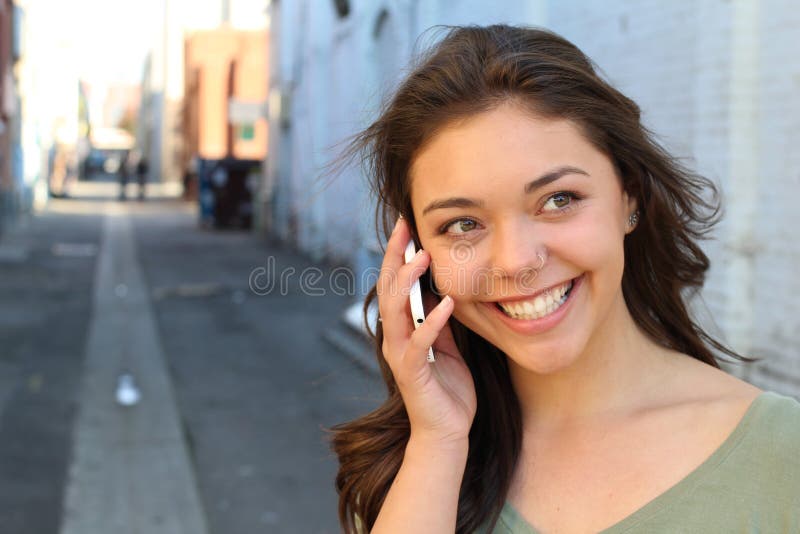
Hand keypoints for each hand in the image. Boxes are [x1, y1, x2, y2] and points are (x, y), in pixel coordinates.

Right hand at [377, 217, 476, 446]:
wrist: (446, 431)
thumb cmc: (448, 387)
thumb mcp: (447, 344)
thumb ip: (438, 319)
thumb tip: (441, 290)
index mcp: (402, 329)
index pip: (395, 284)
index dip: (398, 255)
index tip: (407, 226)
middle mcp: (395, 338)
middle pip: (388, 290)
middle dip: (396, 258)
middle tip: (405, 228)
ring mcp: (401, 356)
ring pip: (395, 312)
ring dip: (408, 283)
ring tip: (422, 257)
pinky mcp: (413, 374)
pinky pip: (419, 344)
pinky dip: (432, 322)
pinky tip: (446, 303)